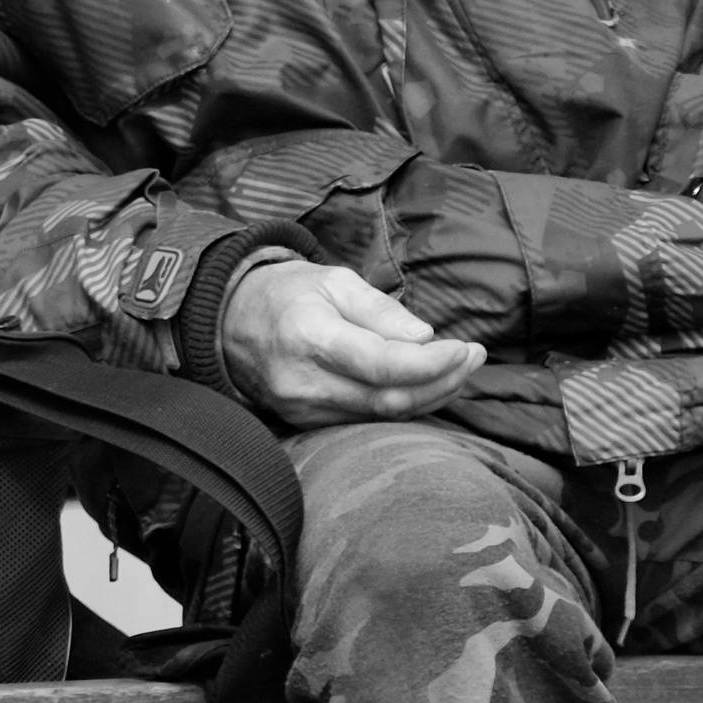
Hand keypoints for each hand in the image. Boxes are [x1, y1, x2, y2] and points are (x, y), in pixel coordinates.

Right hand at [220, 259, 484, 429]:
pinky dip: (401, 405)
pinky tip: (424, 386)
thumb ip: (381, 310)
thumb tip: (425, 337)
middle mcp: (303, 381)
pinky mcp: (304, 422)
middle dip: (442, 381)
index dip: (432, 363)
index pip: (383, 365)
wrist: (228, 321)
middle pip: (389, 399)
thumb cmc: (286, 293)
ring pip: (381, 416)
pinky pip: (364, 421)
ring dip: (429, 396)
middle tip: (474, 357)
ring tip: (459, 369)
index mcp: (309, 335)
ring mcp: (301, 408)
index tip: (465, 348)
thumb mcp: (334, 280)